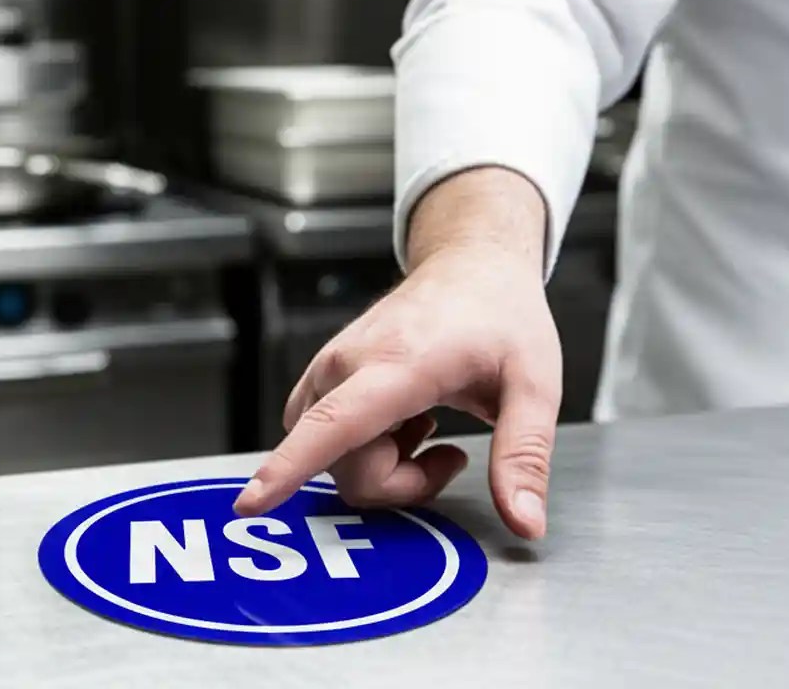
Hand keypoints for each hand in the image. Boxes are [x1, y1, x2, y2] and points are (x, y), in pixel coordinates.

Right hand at [232, 168, 561, 538]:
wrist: (472, 265)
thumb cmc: (501, 316)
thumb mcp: (536, 386)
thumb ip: (524, 456)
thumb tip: (523, 522)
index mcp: (398, 365)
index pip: (334, 424)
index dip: (290, 468)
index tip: (252, 502)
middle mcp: (348, 364)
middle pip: (345, 466)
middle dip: (399, 485)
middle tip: (450, 456)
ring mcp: (330, 368)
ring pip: (331, 457)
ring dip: (380, 465)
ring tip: (426, 430)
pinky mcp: (323, 374)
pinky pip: (324, 436)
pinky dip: (363, 447)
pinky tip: (402, 422)